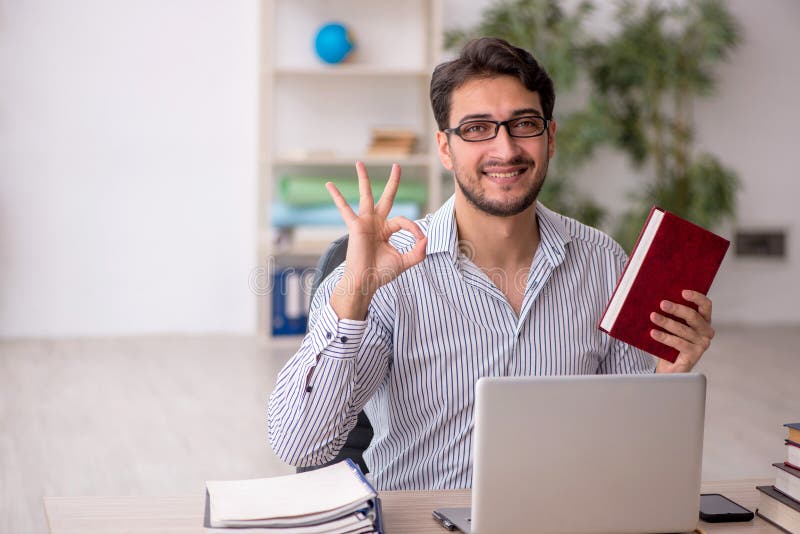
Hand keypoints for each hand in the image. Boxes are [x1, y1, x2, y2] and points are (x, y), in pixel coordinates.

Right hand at [327, 161, 427, 319]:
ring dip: (364, 179)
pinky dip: (337, 197)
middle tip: (397, 166)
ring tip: (360, 164)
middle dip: (393, 182)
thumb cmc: (381, 274)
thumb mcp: (405, 262)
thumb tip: (426, 239)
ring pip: (366, 196)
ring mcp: (365, 223)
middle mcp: (376, 223)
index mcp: (387, 230)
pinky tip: (329, 185)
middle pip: (386, 197)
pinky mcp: (355, 226)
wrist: (366, 282)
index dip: (415, 228)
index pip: (404, 221)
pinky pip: (344, 209)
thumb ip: (418, 252)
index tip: (420, 240)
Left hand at [652, 290, 714, 372]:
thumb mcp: (675, 325)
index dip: (696, 297)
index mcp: (704, 320)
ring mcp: (702, 344)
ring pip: (683, 329)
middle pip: (693, 316)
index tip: (683, 292)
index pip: (706, 305)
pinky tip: (654, 333)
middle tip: (662, 304)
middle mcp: (706, 331)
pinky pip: (678, 343)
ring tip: (653, 316)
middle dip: (676, 309)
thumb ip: (674, 314)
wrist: (671, 366)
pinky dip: (664, 337)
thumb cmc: (673, 342)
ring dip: (666, 322)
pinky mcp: (695, 354)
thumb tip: (661, 300)